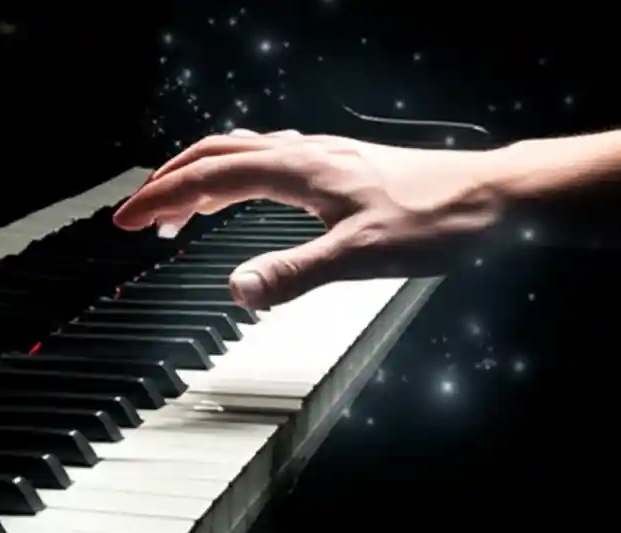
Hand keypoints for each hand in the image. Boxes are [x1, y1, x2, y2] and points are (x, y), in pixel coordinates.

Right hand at [113, 130, 507, 308]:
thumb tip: (238, 290)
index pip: (209, 175)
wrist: (497, 199)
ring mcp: (322, 159)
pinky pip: (268, 164)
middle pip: (215, 152)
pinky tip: (242, 201)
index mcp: (299, 170)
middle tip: (136, 214)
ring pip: (241, 155)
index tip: (123, 219)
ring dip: (199, 179)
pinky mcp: (339, 170)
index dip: (160, 198)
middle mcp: (305, 155)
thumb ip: (294, 274)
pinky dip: (234, 181)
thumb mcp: (362, 256)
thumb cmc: (440, 221)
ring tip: (175, 214)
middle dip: (167, 181)